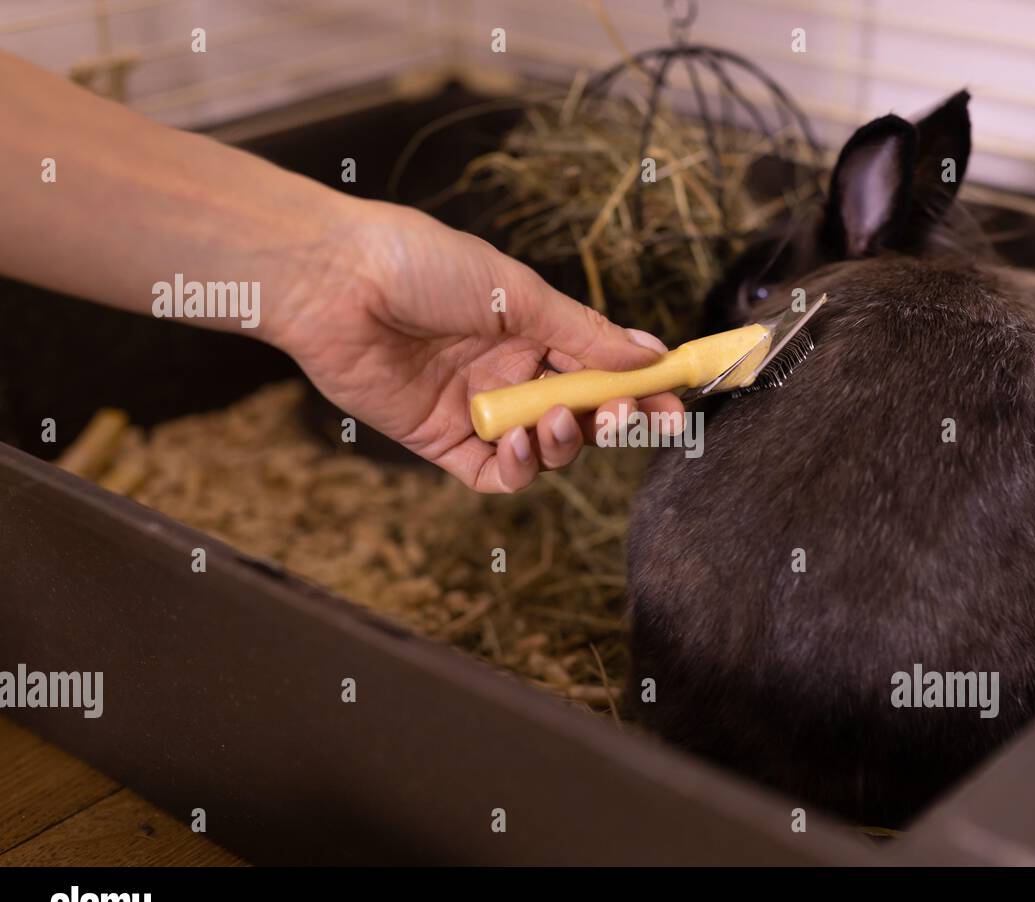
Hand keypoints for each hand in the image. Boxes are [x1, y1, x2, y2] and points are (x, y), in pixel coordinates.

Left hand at [266, 201, 683, 491]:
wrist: (334, 282)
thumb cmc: (420, 265)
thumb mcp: (515, 293)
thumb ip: (583, 333)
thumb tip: (650, 356)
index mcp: (534, 327)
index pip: (603, 366)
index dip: (640, 388)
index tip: (672, 405)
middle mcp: (512, 370)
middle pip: (581, 413)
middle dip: (609, 419)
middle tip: (619, 417)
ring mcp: (480, 409)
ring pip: (546, 449)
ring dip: (563, 442)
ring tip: (553, 418)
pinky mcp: (443, 440)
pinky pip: (496, 474)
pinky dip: (519, 469)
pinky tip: (518, 444)